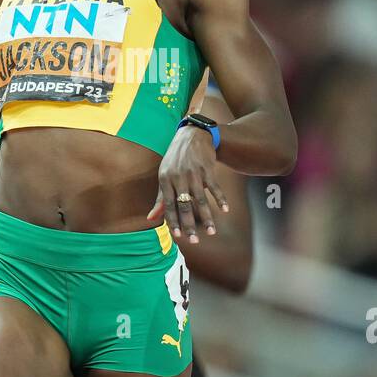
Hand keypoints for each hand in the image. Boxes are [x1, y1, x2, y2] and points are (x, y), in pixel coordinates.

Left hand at [147, 126, 228, 243]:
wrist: (192, 135)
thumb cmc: (175, 159)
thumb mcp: (164, 175)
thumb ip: (160, 198)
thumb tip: (151, 218)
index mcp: (165, 180)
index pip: (168, 205)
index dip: (173, 221)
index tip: (179, 236)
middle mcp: (178, 177)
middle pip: (184, 205)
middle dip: (190, 225)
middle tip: (195, 241)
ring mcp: (193, 173)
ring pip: (200, 200)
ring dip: (207, 218)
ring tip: (212, 232)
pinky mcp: (207, 169)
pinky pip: (214, 187)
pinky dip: (220, 199)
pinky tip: (225, 210)